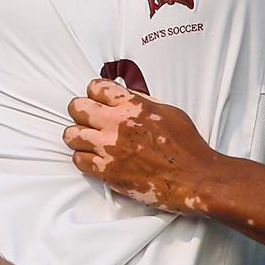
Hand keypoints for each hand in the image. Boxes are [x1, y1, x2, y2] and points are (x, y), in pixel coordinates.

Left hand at [63, 78, 216, 213]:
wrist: (193, 177)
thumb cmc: (186, 146)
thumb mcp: (168, 110)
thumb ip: (142, 102)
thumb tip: (127, 97)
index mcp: (132, 105)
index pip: (96, 87)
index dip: (95, 93)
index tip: (97, 99)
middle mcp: (116, 123)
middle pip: (77, 107)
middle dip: (81, 111)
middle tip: (87, 118)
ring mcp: (109, 148)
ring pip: (71, 134)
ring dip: (78, 135)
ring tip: (86, 139)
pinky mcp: (107, 171)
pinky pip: (78, 160)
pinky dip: (83, 158)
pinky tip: (92, 159)